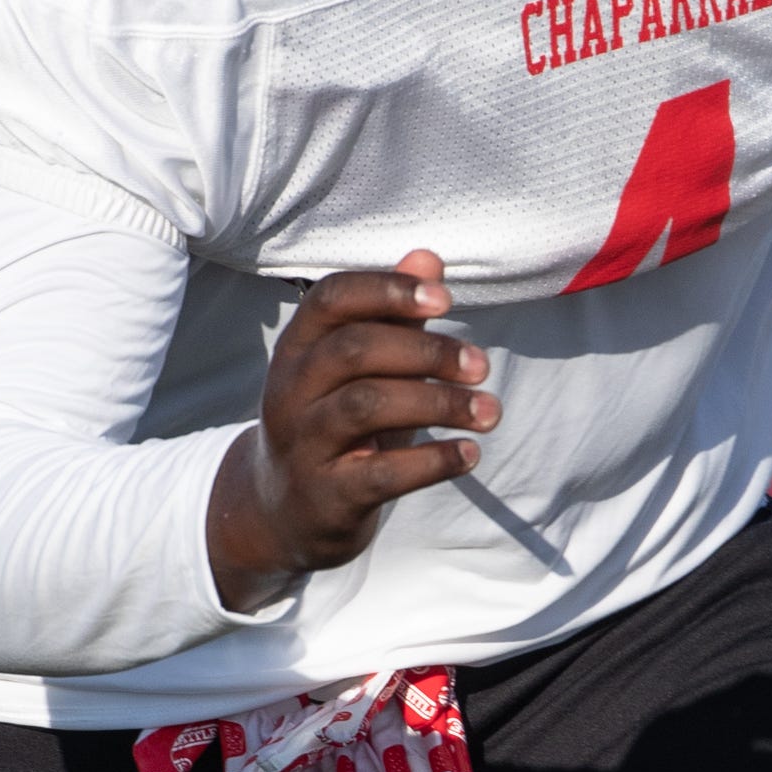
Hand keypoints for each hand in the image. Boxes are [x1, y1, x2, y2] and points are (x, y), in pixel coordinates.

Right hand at [206, 249, 497, 613]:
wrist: (283, 513)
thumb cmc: (335, 426)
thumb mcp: (357, 370)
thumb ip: (391, 316)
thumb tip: (429, 258)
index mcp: (296, 349)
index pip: (331, 298)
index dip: (387, 290)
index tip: (444, 300)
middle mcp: (289, 391)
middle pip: (355, 350)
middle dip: (427, 352)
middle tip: (481, 366)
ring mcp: (303, 445)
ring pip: (366, 406)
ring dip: (439, 403)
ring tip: (489, 411)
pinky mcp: (326, 497)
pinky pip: (382, 473)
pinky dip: (433, 461)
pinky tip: (469, 454)